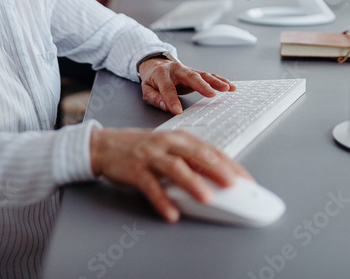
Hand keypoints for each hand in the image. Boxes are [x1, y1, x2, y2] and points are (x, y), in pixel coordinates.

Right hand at [89, 127, 250, 221]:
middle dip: (217, 170)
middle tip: (233, 185)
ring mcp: (150, 156)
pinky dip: (162, 200)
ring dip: (192, 183)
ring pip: (175, 168)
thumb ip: (191, 159)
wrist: (105, 145)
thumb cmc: (141, 147)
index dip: (230, 165)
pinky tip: (172, 212)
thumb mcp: (169, 147)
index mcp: (180, 137)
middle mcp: (167, 144)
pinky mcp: (135, 170)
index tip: (245, 180)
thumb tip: (218, 177)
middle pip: (196, 155)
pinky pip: (151, 186)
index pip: (211, 150)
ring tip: (206, 198)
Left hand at [138, 59, 235, 114]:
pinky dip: (220, 80)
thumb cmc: (152, 80)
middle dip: (202, 86)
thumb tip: (167, 107)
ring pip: (203, 75)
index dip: (172, 100)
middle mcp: (176, 69)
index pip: (167, 88)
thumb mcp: (146, 90)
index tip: (178, 111)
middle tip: (211, 94)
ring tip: (227, 88)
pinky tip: (230, 86)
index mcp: (161, 73)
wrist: (156, 64)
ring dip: (216, 82)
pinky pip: (209, 76)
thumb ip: (155, 98)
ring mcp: (188, 70)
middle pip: (190, 77)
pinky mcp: (196, 73)